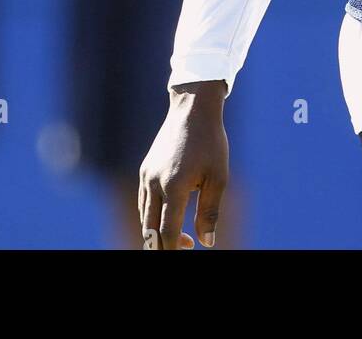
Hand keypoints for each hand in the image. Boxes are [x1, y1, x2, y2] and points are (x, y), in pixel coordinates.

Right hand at [139, 80, 228, 249]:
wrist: (192, 109)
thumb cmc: (210, 142)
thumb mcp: (218, 177)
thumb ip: (210, 211)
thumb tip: (207, 242)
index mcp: (174, 185)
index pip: (168, 230)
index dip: (175, 247)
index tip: (187, 251)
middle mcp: (154, 182)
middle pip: (149, 228)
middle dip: (162, 245)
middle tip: (183, 248)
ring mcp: (146, 175)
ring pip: (144, 216)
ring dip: (157, 231)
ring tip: (179, 237)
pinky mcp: (144, 169)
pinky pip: (143, 201)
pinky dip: (152, 215)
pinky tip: (167, 216)